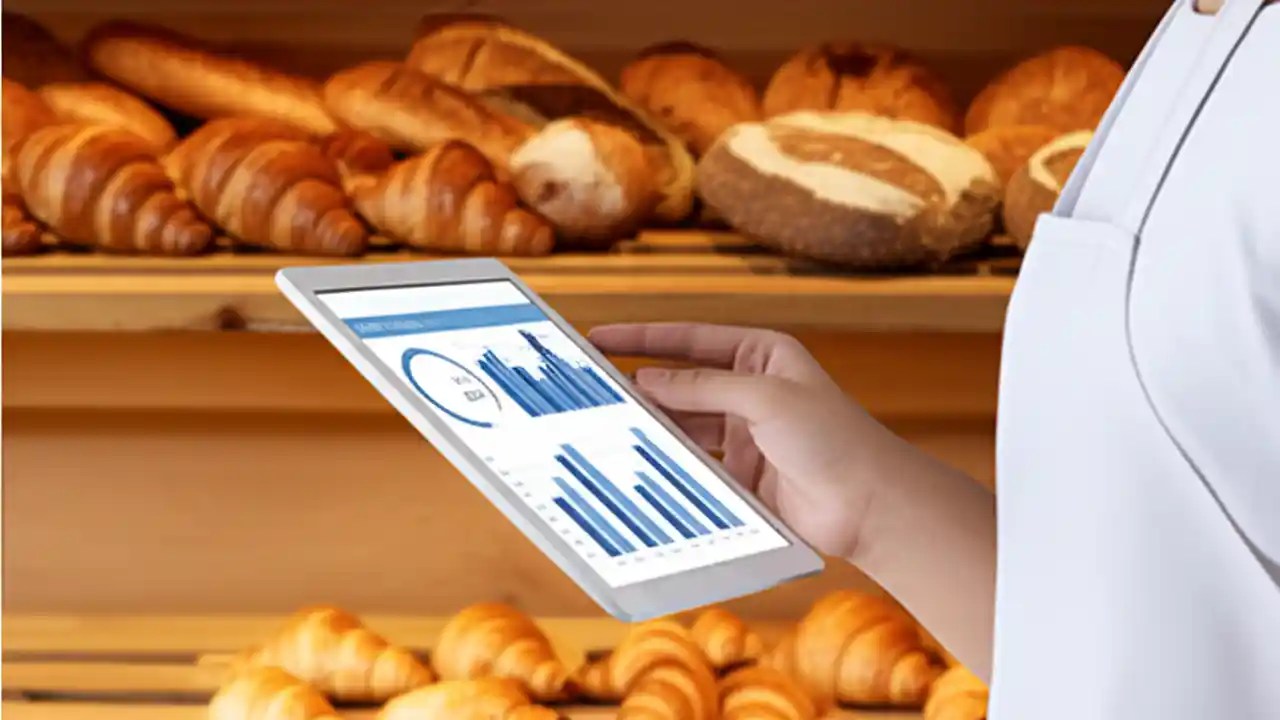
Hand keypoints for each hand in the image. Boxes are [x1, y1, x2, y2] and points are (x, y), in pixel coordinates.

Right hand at [590, 323, 898, 558]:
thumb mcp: (765, 397)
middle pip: (682, 382)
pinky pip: (695, 465)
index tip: (599, 338)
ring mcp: (745, 435)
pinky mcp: (742, 477)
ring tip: (607, 425)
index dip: (644, 337)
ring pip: (685, 425)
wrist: (869, 507)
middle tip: (591, 388)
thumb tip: (647, 379)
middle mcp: (751, 391)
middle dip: (641, 384)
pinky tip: (639, 463)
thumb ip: (703, 386)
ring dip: (652, 425)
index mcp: (763, 355)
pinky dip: (669, 464)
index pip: (691, 340)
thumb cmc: (833, 438)